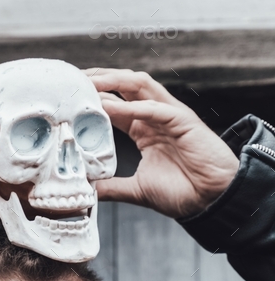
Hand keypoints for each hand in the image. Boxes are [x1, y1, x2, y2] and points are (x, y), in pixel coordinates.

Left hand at [86, 68, 238, 217]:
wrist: (211, 201)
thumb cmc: (183, 192)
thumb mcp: (137, 189)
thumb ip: (112, 187)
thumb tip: (88, 190)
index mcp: (144, 127)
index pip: (114, 102)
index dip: (93, 96)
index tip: (68, 97)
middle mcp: (155, 116)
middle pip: (124, 85)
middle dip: (98, 79)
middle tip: (73, 80)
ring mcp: (169, 115)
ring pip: (138, 85)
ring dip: (112, 81)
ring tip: (88, 83)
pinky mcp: (183, 121)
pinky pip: (154, 108)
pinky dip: (131, 106)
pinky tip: (110, 107)